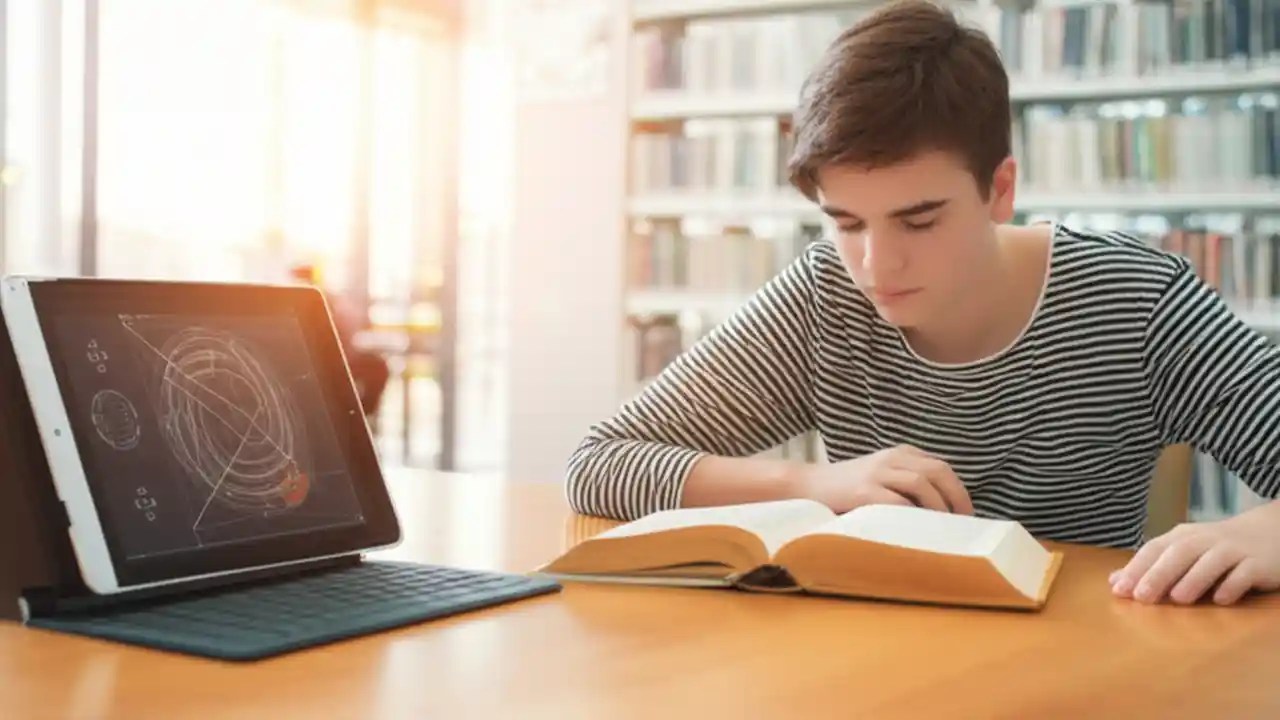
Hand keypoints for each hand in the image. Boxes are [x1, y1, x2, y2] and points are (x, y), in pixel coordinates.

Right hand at [796, 444, 972, 514]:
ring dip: (939, 508)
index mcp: (900, 453)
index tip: (966, 515)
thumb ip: (906, 483)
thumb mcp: (881, 476)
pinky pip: (899, 502)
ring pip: (922, 484)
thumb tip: (942, 511)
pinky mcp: (864, 491)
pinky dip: (914, 516)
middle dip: (957, 498)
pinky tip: (919, 531)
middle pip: (938, 472)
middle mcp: (892, 458)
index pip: (941, 467)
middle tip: (964, 524)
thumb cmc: (845, 488)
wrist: (806, 486)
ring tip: (945, 529)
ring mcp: (878, 473)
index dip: (959, 491)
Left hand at [1110, 502, 1279, 604]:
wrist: (1270, 532)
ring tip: (1177, 599)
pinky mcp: (1258, 563)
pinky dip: (1232, 585)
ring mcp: (1233, 550)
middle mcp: (1206, 540)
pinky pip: (1244, 573)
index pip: (1155, 549)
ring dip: (1194, 579)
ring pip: (1211, 562)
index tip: (1119, 589)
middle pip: (1179, 554)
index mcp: (1183, 537)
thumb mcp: (1183, 552)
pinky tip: (1221, 599)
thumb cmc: (1217, 548)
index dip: (1136, 568)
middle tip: (1142, 597)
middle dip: (1159, 574)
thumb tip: (1114, 581)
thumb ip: (1151, 566)